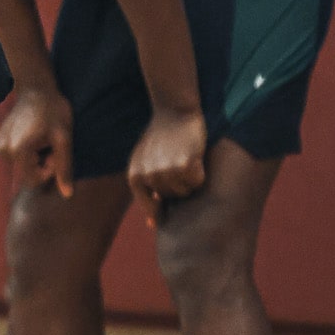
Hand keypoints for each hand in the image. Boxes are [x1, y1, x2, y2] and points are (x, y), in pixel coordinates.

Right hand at [0, 83, 74, 197]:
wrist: (36, 88)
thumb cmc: (53, 110)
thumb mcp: (63, 138)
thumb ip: (64, 168)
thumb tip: (67, 195)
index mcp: (18, 150)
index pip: (34, 180)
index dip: (49, 170)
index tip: (55, 150)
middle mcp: (2, 150)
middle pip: (26, 175)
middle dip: (41, 164)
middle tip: (50, 143)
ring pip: (22, 167)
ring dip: (35, 159)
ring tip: (42, 138)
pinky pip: (16, 159)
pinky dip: (27, 153)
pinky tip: (34, 136)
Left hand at [127, 108, 207, 226]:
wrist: (173, 110)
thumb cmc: (160, 136)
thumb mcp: (144, 161)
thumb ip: (147, 189)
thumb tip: (152, 224)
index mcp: (134, 176)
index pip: (151, 208)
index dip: (162, 211)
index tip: (170, 213)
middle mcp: (148, 176)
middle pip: (172, 199)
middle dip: (178, 186)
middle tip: (178, 163)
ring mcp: (166, 172)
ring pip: (186, 191)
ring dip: (190, 179)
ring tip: (185, 157)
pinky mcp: (184, 165)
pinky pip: (198, 181)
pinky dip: (200, 172)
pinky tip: (194, 155)